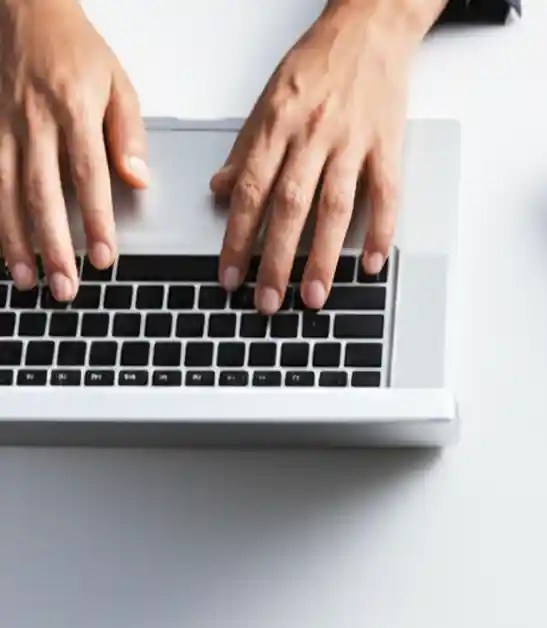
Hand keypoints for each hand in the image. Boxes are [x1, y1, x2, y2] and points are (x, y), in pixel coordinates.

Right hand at [0, 0, 147, 300]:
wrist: (25, 13)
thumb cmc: (77, 52)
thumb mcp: (119, 84)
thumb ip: (128, 134)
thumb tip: (138, 180)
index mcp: (75, 111)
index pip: (88, 176)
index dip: (97, 221)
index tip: (106, 258)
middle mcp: (34, 121)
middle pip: (42, 194)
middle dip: (53, 246)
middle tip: (65, 287)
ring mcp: (3, 126)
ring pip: (5, 192)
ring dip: (15, 241)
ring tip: (27, 280)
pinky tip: (2, 247)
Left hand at [212, 0, 443, 313]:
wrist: (369, 29)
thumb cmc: (319, 63)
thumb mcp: (270, 98)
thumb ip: (247, 148)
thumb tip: (221, 190)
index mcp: (277, 124)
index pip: (250, 190)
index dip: (237, 237)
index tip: (229, 275)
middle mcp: (313, 135)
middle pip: (289, 207)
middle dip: (276, 260)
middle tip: (267, 301)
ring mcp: (353, 141)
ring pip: (334, 208)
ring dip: (322, 257)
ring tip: (314, 295)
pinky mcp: (388, 144)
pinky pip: (385, 195)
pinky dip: (380, 231)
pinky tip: (371, 261)